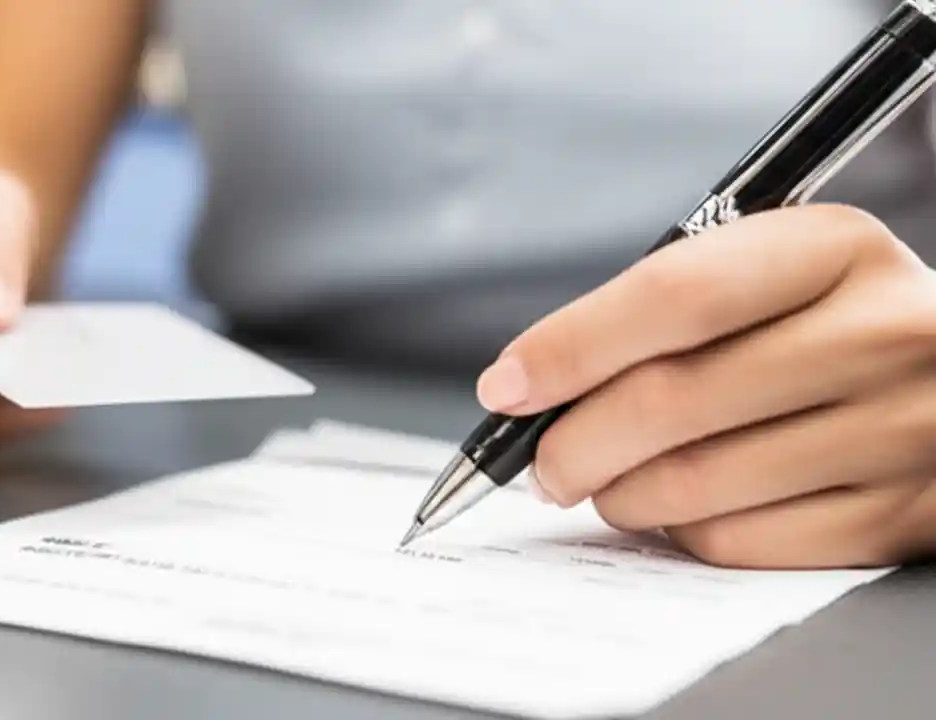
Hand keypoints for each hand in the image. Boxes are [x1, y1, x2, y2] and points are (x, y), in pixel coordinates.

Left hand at [477, 204, 935, 568]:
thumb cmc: (829, 322)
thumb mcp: (770, 275)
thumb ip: (665, 311)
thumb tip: (530, 385)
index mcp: (835, 247)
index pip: (674, 296)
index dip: (570, 346)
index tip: (506, 385)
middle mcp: (884, 332)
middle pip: (671, 402)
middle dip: (571, 443)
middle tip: (539, 461)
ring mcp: (902, 431)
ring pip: (695, 484)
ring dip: (617, 493)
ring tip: (604, 481)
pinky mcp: (901, 517)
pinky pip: (739, 542)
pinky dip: (679, 532)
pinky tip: (677, 507)